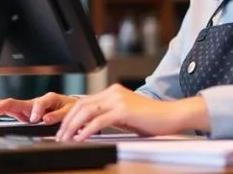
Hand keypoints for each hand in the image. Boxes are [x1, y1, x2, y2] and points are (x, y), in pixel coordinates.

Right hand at [0, 92, 77, 124]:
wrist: (69, 106)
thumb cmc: (68, 107)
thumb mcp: (69, 111)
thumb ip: (58, 115)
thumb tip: (46, 119)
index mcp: (47, 99)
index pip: (39, 102)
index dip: (37, 110)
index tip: (36, 119)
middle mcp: (33, 101)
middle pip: (13, 101)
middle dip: (0, 106)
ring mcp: (26, 107)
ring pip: (6, 105)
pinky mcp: (22, 113)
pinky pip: (7, 110)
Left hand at [56, 84, 208, 141]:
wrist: (173, 116)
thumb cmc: (153, 120)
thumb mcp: (126, 116)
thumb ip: (110, 117)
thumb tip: (90, 128)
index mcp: (113, 92)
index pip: (84, 102)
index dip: (70, 116)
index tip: (63, 129)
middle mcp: (114, 92)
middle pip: (81, 105)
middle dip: (67, 122)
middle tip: (60, 136)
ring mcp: (118, 100)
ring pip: (86, 111)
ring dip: (73, 126)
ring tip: (67, 139)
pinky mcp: (124, 110)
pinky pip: (99, 121)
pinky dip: (87, 130)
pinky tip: (81, 138)